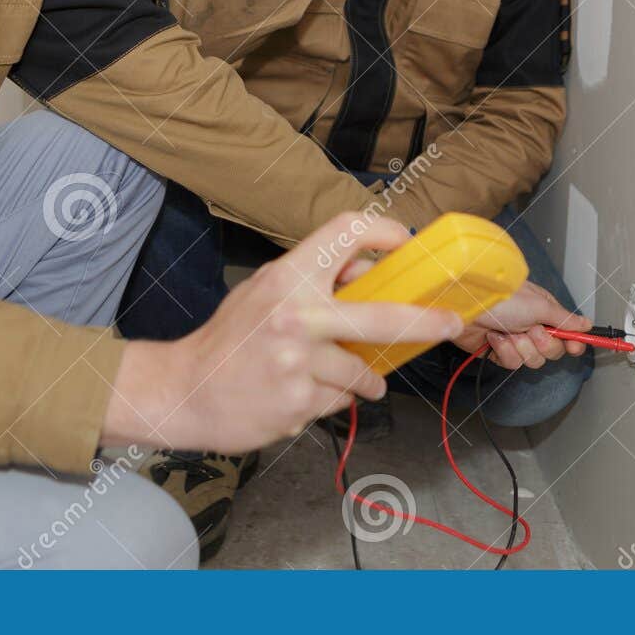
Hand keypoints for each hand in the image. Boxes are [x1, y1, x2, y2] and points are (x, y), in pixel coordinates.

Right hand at [105, 213, 462, 453]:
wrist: (184, 390)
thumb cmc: (228, 340)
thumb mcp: (262, 292)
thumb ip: (309, 282)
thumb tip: (365, 276)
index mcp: (287, 278)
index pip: (343, 233)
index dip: (382, 232)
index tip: (405, 242)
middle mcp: (296, 316)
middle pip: (382, 315)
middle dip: (425, 320)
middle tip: (450, 322)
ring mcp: (299, 363)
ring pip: (362, 373)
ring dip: (364, 379)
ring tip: (342, 377)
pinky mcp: (299, 403)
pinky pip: (340, 401)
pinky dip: (333, 400)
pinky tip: (304, 394)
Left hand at [454, 282, 593, 370]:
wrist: (467, 304)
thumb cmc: (503, 298)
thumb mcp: (540, 305)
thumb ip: (564, 319)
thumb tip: (587, 323)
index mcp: (544, 311)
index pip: (567, 333)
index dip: (573, 342)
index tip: (574, 347)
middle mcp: (531, 326)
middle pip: (552, 351)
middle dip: (542, 343)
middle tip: (531, 329)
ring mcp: (515, 339)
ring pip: (533, 360)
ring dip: (521, 346)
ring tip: (508, 331)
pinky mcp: (498, 352)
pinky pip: (512, 363)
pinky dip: (504, 351)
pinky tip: (494, 337)